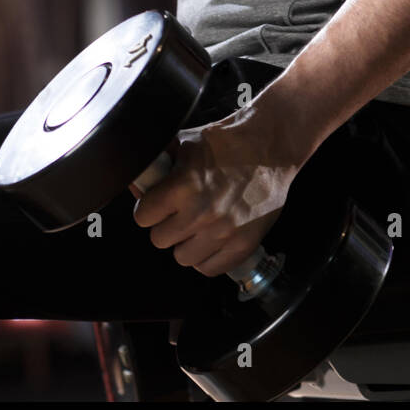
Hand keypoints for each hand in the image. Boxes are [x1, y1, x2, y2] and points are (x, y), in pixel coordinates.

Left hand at [132, 105, 307, 276]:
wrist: (272, 146)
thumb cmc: (230, 141)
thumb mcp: (186, 144)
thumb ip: (159, 166)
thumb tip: (138, 186)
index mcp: (183, 186)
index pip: (142, 217)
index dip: (149, 208)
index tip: (158, 204)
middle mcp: (202, 213)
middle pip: (160, 240)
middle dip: (167, 225)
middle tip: (180, 212)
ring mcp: (224, 232)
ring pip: (183, 258)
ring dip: (187, 243)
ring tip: (198, 225)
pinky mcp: (244, 244)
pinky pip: (210, 268)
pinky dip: (208, 257)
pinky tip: (212, 239)